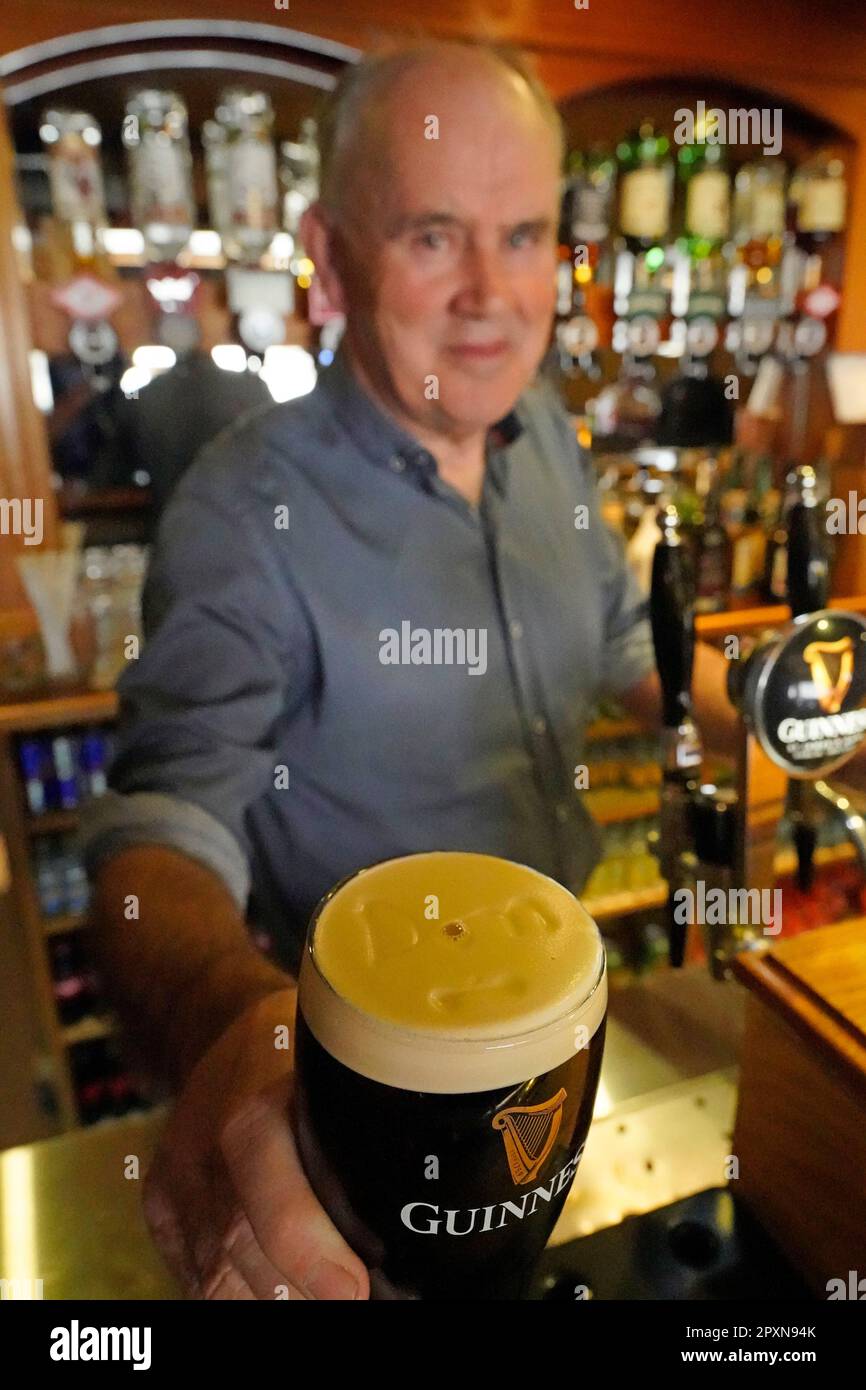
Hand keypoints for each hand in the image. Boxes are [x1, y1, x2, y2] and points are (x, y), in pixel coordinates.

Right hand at [141, 989, 369, 1299]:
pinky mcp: (161, 1213)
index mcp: (253, 1116)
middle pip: (248, 1256)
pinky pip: (198, 1280)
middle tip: (358, 1292)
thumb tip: (424, 1199)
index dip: (312, 1257)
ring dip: (278, 1297)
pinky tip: (284, 1287)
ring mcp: (176, 1190)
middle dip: (305, 1290)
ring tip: (325, 1288)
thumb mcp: (339, 1064)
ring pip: (221, 1280)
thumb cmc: (296, 1049)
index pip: (271, 1205)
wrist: (216, 1024)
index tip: (354, 1289)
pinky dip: (244, 1293)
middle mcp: (205, 1157)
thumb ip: (369, 1124)